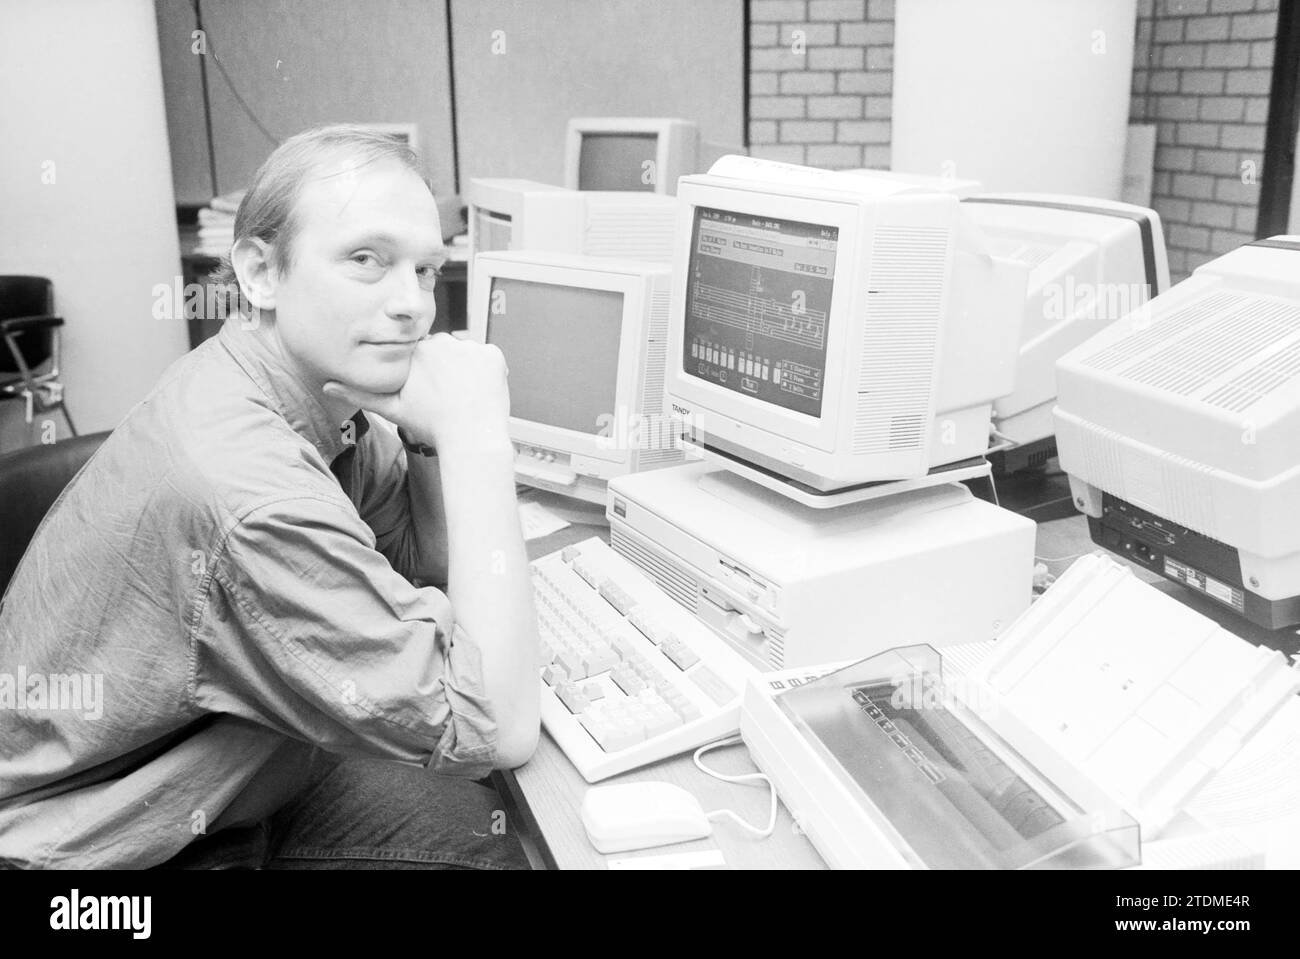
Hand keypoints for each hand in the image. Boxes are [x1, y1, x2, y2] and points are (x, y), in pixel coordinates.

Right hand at [323, 333, 510, 451]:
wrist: (471, 439)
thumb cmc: (431, 426)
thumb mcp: (392, 410)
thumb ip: (360, 395)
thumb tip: (327, 387)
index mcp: (416, 351)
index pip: (421, 353)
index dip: (426, 373)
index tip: (432, 391)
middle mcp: (441, 342)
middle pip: (444, 351)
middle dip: (446, 369)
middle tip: (449, 397)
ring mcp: (470, 347)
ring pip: (465, 354)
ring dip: (465, 369)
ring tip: (464, 396)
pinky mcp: (493, 354)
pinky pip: (487, 358)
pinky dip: (486, 372)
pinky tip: (479, 392)